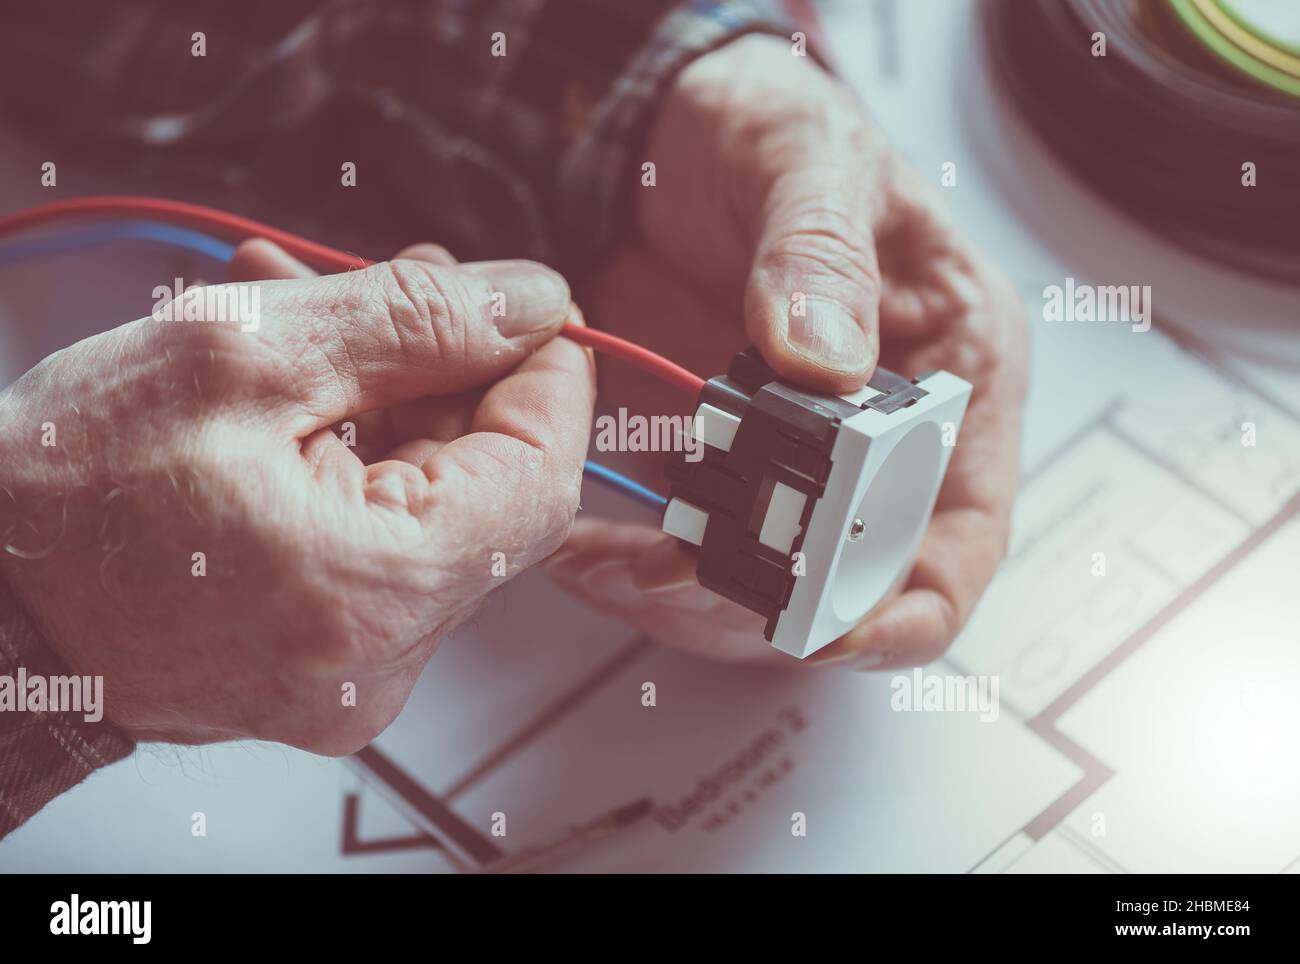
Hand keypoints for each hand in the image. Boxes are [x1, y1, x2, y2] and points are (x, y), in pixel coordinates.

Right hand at [0, 241, 593, 751]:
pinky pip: (379, 549)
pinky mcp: (320, 666)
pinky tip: (310, 395)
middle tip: (414, 288)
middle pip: (487, 494)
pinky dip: (360, 463)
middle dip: (458, 375)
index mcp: (378, 592)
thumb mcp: (245, 356)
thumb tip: (532, 301)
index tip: (524, 309)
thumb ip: (412, 324)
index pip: (542, 479)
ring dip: (399, 406)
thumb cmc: (62, 487)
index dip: (548, 381)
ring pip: (430, 512)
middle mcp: (381, 661)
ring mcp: (350, 674)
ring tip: (331, 318)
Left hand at [546, 35, 1027, 667]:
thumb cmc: (767, 128)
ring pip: (765, 582)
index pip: (963, 530)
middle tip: (683, 584)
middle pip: (855, 580)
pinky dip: (637, 565)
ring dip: (690, 599)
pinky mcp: (717, 459)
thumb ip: (822, 255)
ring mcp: (796, 457)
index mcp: (953, 369)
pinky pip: (687, 546)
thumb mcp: (809, 163)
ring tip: (615, 567)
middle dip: (769, 607)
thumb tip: (827, 362)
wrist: (660, 128)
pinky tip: (585, 549)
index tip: (828, 631)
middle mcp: (883, 435)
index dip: (908, 606)